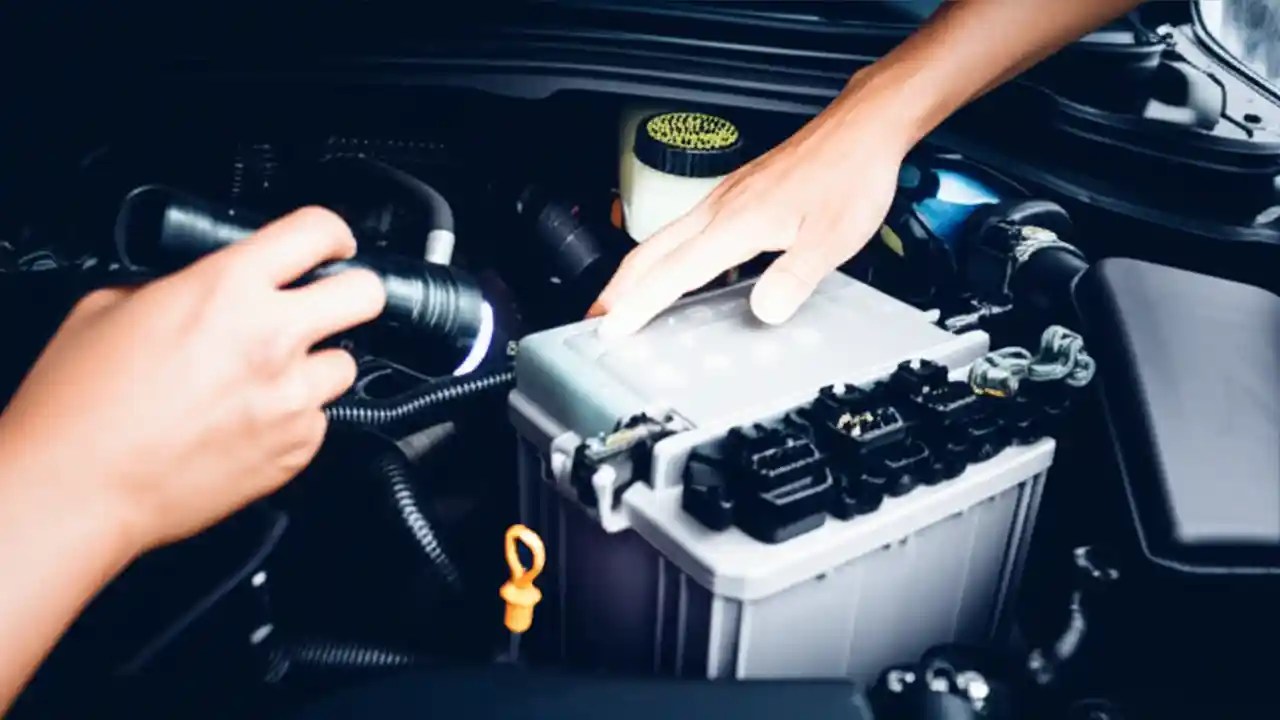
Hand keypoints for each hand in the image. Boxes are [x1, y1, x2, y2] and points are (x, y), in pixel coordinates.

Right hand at [0, 207, 384, 553]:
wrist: (79, 488)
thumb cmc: (81, 404)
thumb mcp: (112, 306)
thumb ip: (179, 285)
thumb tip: (209, 286)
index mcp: (227, 287)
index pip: (318, 231)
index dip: (330, 234)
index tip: (330, 245)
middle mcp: (272, 337)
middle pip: (366, 294)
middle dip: (350, 294)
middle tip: (326, 305)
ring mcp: (291, 396)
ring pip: (347, 364)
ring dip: (317, 365)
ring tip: (268, 379)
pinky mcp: (297, 448)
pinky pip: (320, 418)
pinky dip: (296, 417)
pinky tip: (251, 421)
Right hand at [592, 91, 909, 335]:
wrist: (860, 129)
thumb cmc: (848, 175)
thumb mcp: (833, 238)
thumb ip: (795, 277)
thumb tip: (763, 310)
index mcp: (736, 223)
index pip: (673, 272)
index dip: (639, 303)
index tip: (611, 327)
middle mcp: (720, 208)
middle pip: (651, 253)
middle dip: (619, 289)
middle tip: (596, 320)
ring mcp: (725, 198)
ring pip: (664, 238)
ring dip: (636, 271)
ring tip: (622, 298)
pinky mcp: (736, 193)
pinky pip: (685, 228)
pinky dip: (664, 254)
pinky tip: (675, 265)